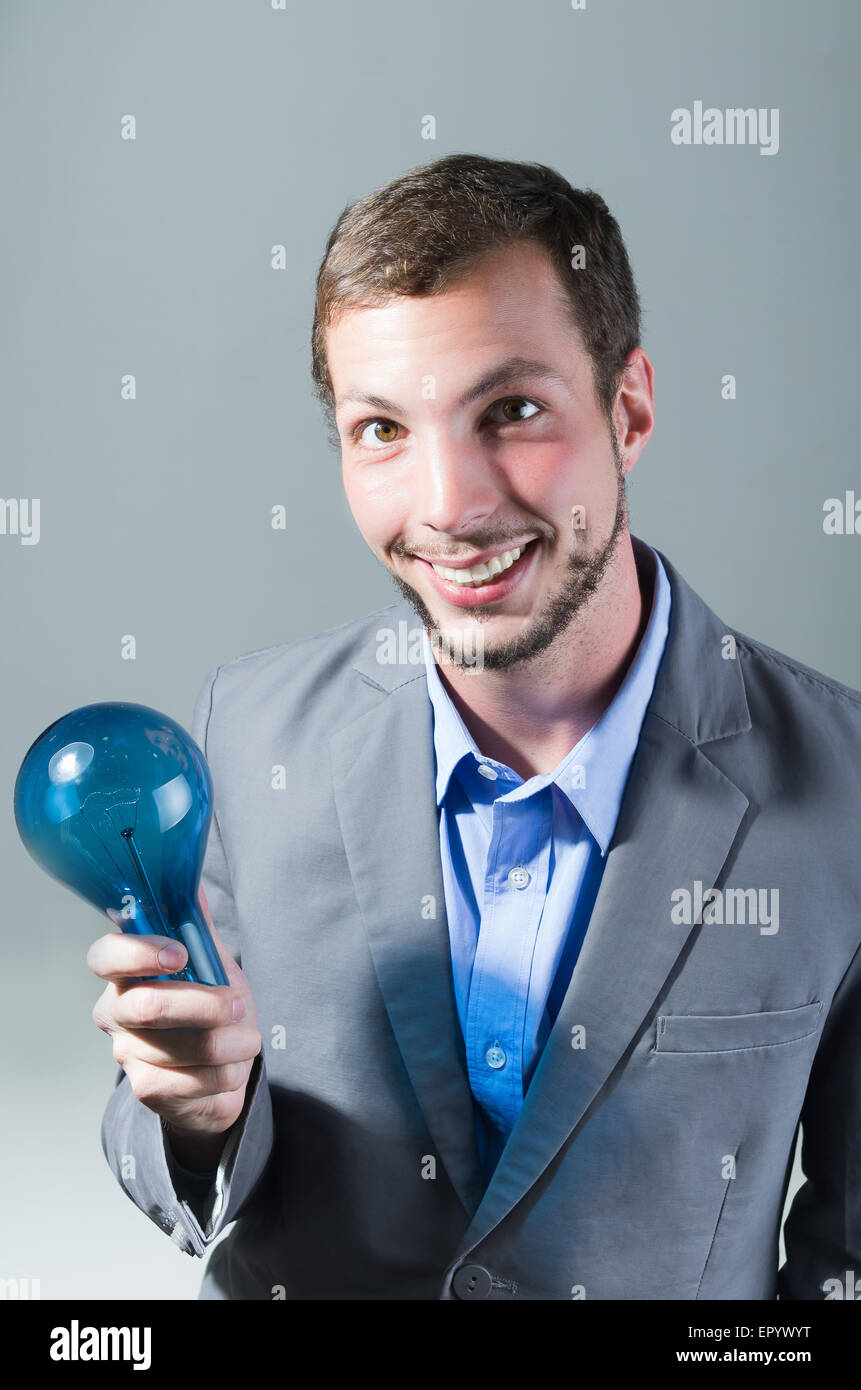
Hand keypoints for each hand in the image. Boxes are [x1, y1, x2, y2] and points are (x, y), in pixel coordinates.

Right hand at [90, 888, 260, 1162]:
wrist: (219, 1072)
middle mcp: (116, 1012)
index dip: (139, 952)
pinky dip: (228, 1072)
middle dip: (207, 1005)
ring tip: (247, 1039)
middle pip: (148, 1006)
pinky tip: (231, 1067)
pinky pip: (195, 1080)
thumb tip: (191, 878)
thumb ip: (196, 924)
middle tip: (240, 1004)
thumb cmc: (210, 1009)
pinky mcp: (147, 1089)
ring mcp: (127, 1053)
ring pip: (184, 1047)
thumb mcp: (209, 962)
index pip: (105, 956)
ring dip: (233, 1042)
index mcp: (125, 973)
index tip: (180, 953)